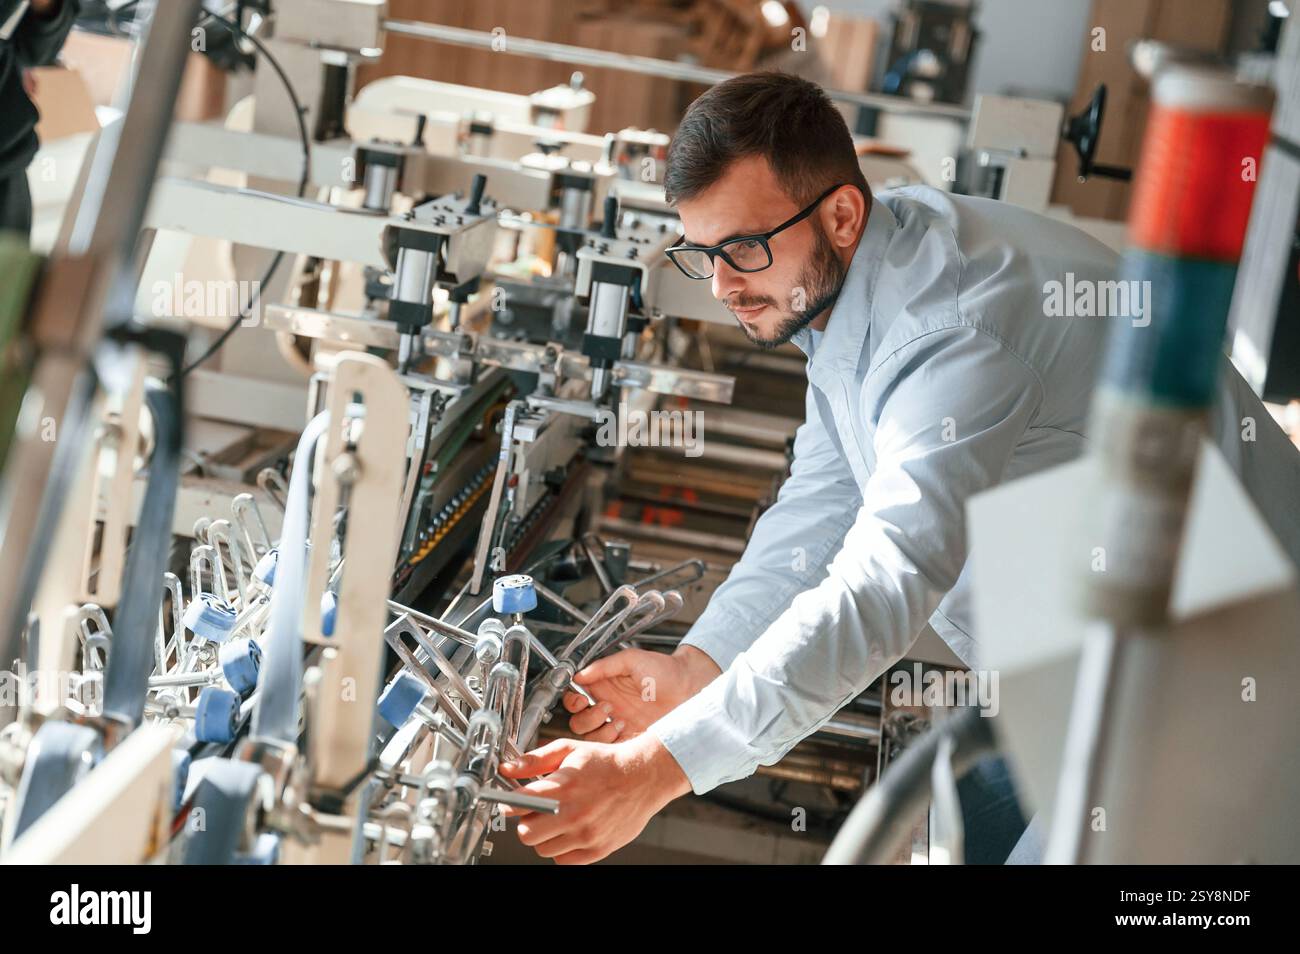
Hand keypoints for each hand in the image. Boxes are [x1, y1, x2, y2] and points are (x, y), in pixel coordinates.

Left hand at [499, 733, 690, 863]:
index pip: (519, 804)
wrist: (643, 777)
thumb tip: (508, 768)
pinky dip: (562, 849)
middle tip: (537, 812)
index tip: (511, 803)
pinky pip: (564, 860)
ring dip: (545, 836)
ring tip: (558, 820)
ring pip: (543, 849)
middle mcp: (574, 814)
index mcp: (564, 786)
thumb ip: (535, 761)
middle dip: (527, 822)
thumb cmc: (606, 763)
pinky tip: (570, 831)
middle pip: (526, 834)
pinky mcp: (597, 850)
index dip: (510, 803)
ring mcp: (586, 835)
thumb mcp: (569, 751)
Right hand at [562, 645, 719, 742]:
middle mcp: (608, 707)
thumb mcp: (633, 659)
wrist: (691, 688)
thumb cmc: (666, 671)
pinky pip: (608, 749)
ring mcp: (617, 726)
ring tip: (618, 719)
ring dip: (598, 730)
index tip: (581, 698)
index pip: (575, 698)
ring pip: (590, 738)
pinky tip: (624, 729)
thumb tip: (579, 674)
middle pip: (578, 722)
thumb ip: (605, 666)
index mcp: (605, 687)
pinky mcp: (629, 741)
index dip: (572, 700)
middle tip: (606, 707)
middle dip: (587, 717)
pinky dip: (609, 742)